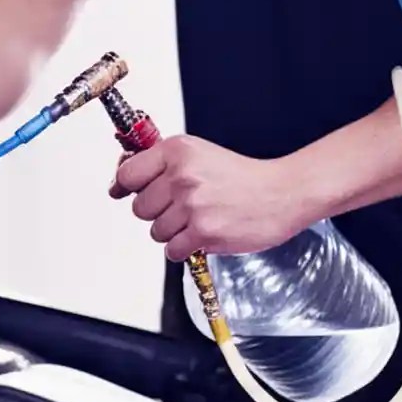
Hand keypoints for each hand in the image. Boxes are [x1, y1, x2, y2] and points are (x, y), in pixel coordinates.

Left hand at [110, 136, 316, 261]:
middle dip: (156, 212)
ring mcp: (193, 205)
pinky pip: (172, 250)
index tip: (123, 192)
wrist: (282, 193)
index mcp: (178, 151)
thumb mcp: (199, 155)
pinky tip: (202, 235)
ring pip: (155, 231)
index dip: (125, 186)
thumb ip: (161, 164)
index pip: (128, 173)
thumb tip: (119, 180)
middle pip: (139, 208)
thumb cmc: (241, 176)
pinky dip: (184, 248)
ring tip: (198, 219)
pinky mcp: (204, 232)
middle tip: (182, 207)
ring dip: (172, 232)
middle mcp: (182, 176)